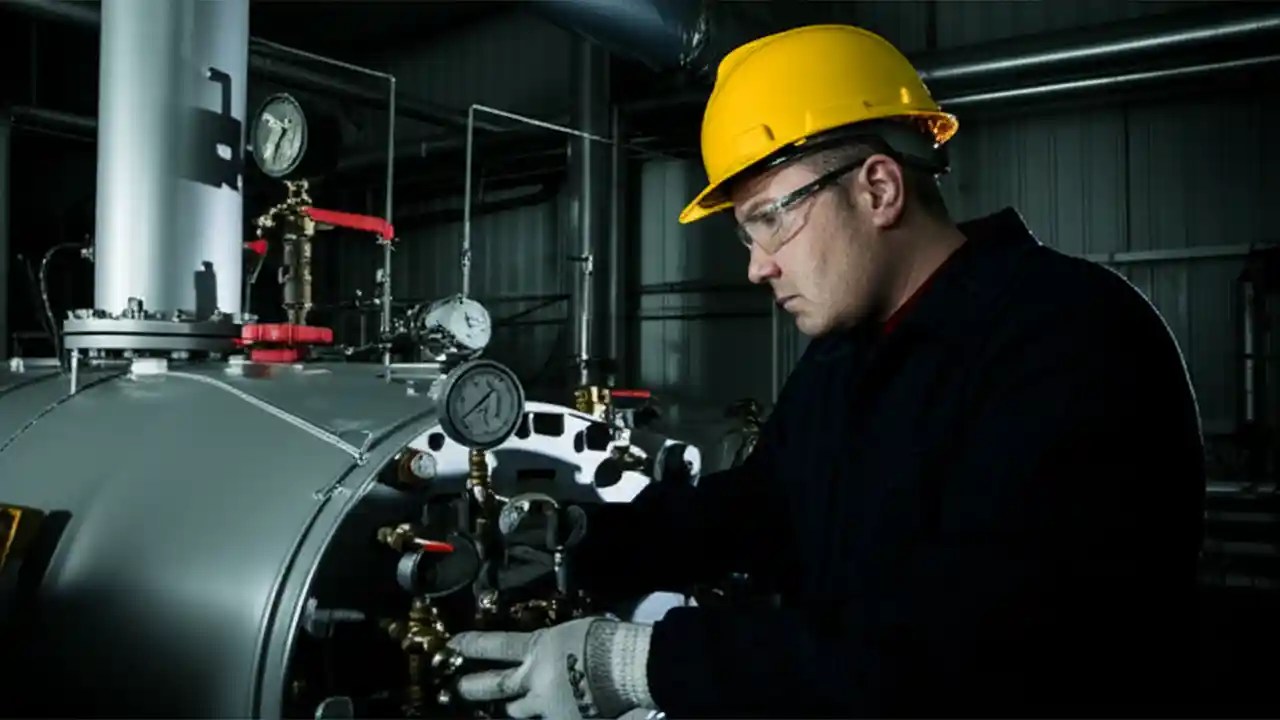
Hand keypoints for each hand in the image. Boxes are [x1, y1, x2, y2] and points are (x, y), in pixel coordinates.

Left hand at [447, 617, 654, 718]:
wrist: (626, 665)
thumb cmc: (606, 640)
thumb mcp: (571, 632)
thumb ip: (551, 645)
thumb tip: (545, 649)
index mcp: (539, 649)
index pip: (497, 646)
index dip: (473, 646)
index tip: (453, 645)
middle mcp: (536, 679)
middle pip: (497, 686)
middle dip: (475, 687)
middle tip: (460, 688)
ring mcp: (547, 706)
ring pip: (521, 710)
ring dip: (519, 707)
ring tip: (515, 706)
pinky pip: (550, 718)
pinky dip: (553, 714)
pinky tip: (562, 709)